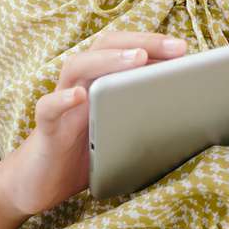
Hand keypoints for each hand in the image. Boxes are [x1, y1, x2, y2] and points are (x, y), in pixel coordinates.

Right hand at [2, 30, 188, 215]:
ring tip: (137, 59)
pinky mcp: (44, 130)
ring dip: (107, 59)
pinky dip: (62, 100)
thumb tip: (190, 112)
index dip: (155, 44)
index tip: (185, 49)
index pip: (126, 50)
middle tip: (175, 48)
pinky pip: (48, 107)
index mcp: (101, 84)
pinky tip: (80, 97)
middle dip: (141, 42)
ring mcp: (61, 105)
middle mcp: (81, 86)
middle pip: (105, 46)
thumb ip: (146, 118)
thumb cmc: (86, 156)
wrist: (38, 186)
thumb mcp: (123, 134)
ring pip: (76, 66)